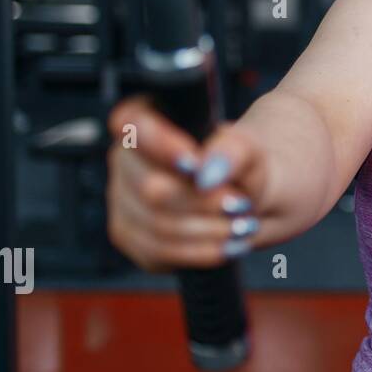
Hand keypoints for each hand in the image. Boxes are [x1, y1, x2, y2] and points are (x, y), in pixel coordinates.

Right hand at [105, 97, 271, 272]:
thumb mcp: (250, 150)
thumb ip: (232, 151)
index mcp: (148, 120)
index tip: (194, 162)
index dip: (159, 144)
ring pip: (155, 224)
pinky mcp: (128, 234)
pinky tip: (224, 246)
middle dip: (202, 202)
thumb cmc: (243, 166)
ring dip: (206, 230)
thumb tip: (206, 173)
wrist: (248, 196)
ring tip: (241, 227)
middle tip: (241, 205)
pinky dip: (198, 252)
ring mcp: (120, 198)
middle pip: (150, 186)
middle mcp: (125, 158)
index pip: (133, 124)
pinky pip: (156, 252)